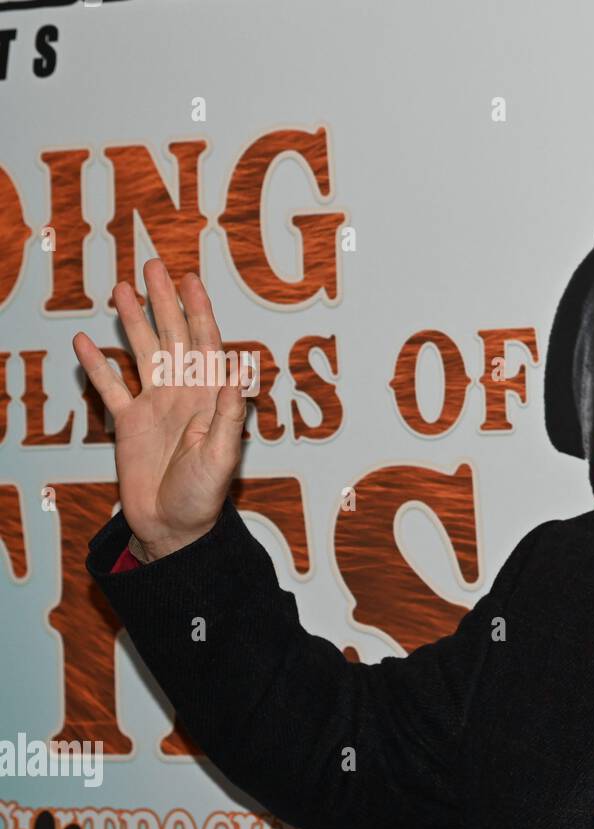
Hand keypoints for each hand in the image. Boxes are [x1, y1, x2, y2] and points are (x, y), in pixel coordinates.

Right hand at [73, 258, 247, 561]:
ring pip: (143, 354)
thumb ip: (230, 414)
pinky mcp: (128, 424)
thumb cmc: (205, 497)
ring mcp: (155, 406)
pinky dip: (98, 367)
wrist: (173, 527)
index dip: (198, 312)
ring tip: (122, 290)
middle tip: (154, 266)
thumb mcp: (223, 456)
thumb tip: (238, 370)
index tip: (191, 281)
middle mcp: (183, 394)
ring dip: (134, 323)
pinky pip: (111, 389)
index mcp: (209, 398)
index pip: (206, 345)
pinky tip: (85, 342)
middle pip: (173, 338)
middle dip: (164, 303)